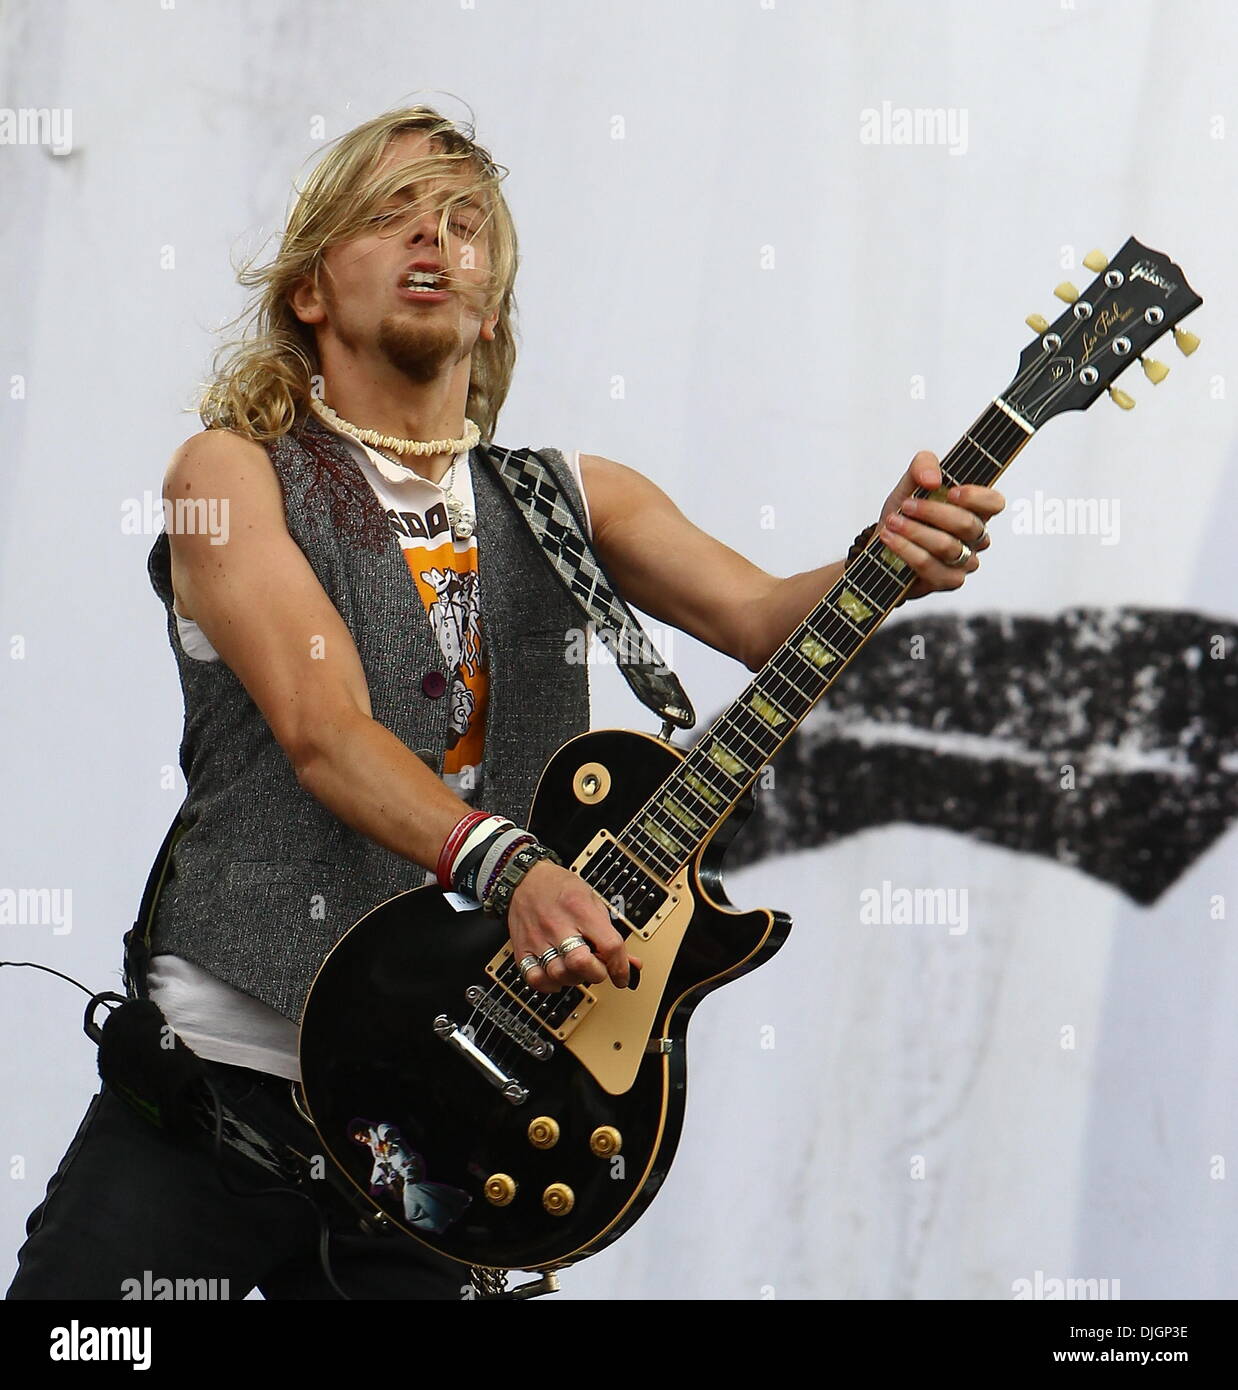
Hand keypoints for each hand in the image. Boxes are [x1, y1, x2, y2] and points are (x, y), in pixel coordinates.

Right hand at [504, 859, 642, 993]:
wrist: (527, 879)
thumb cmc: (561, 888)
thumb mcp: (593, 901)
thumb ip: (610, 933)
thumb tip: (631, 963)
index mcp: (580, 909)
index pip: (609, 945)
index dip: (621, 966)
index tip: (622, 975)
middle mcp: (558, 924)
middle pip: (581, 963)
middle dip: (597, 973)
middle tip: (598, 969)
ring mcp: (538, 938)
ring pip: (559, 974)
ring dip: (575, 978)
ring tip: (578, 969)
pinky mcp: (522, 949)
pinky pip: (536, 979)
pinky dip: (550, 984)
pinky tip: (559, 975)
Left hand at [876, 450, 1004, 598]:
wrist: (883, 542)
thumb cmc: (905, 511)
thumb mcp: (910, 482)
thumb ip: (923, 465)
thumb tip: (933, 480)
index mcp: (975, 509)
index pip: (994, 502)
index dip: (977, 497)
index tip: (952, 492)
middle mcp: (976, 537)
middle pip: (967, 524)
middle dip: (932, 512)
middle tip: (906, 505)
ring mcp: (965, 561)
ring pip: (947, 546)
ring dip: (915, 531)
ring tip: (892, 522)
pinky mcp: (948, 580)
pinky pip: (930, 566)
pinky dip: (906, 550)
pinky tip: (890, 540)